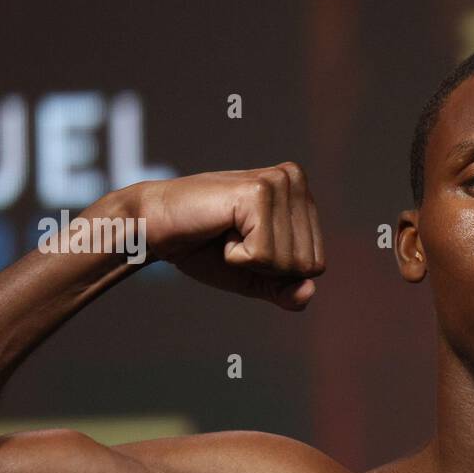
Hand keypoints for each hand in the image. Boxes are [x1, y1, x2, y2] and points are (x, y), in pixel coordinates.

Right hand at [119, 163, 324, 309]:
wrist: (157, 230)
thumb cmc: (206, 249)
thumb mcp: (255, 277)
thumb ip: (285, 290)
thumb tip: (308, 293)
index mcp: (301, 194)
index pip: (316, 264)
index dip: (278, 272)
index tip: (248, 248)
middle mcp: (293, 180)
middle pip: (307, 264)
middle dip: (267, 267)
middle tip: (234, 240)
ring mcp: (277, 182)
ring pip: (288, 261)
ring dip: (250, 259)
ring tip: (227, 231)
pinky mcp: (257, 191)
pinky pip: (265, 254)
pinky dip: (237, 255)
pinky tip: (221, 229)